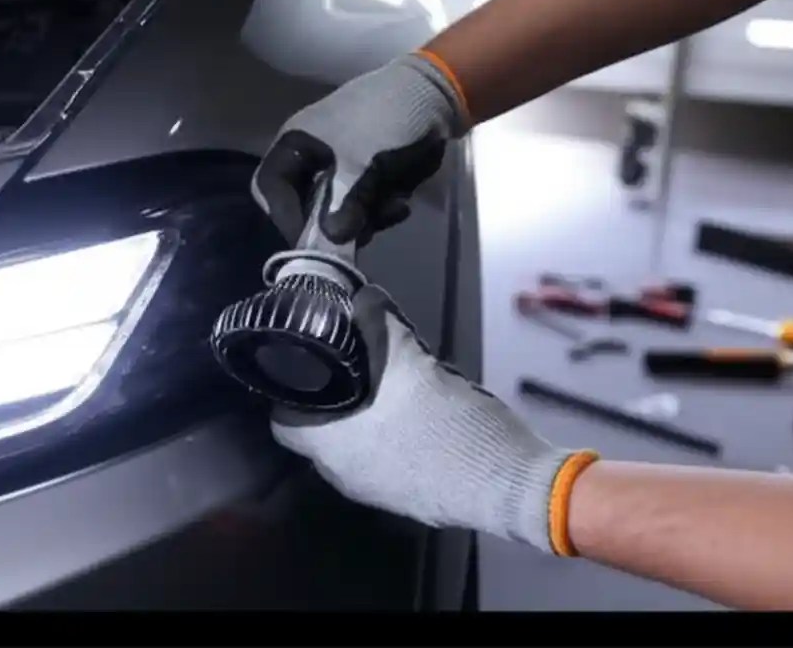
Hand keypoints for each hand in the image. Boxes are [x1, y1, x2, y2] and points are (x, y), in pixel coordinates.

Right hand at [250, 51, 468, 247]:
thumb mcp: (363, 161)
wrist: (436, 98)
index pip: (270, 187)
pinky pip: (362, 213)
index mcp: (297, 145)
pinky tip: (401, 203)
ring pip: (337, 217)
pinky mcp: (365, 184)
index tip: (309, 241)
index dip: (284, 216)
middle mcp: (311, 162)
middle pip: (303, 208)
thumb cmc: (387, 120)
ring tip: (391, 207)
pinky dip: (380, 213)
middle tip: (359, 233)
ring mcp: (339, 174)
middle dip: (332, 225)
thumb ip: (345, 203)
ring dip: (364, 221)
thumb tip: (333, 239)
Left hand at [271, 285, 597, 554]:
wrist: (510, 484)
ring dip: (363, 415)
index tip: (306, 362)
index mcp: (330, 448)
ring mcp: (376, 490)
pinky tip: (417, 413)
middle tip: (352, 365)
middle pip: (318, 430)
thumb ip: (379, 325)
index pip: (282, 421)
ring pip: (351, 444)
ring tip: (389, 383)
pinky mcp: (407, 495)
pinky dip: (390, 434)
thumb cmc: (449, 428)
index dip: (289, 390)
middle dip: (332, 397)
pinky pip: (383, 458)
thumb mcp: (413, 364)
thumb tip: (363, 297)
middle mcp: (343, 475)